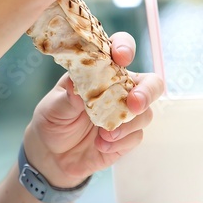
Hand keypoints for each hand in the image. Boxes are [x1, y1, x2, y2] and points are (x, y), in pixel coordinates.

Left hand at [22, 33, 164, 187]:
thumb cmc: (53, 119)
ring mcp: (125, 113)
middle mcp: (118, 89)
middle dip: (147, 91)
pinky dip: (121, 142)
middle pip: (150, 82)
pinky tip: (101, 145)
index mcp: (100, 72)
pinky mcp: (128, 136)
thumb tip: (76, 86)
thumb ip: (68, 97)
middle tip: (135, 104)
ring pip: (146, 113)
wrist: (52, 154)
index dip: (125, 47)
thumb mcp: (54, 106)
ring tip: (105, 135)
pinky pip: (137, 136)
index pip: (119, 50)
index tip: (121, 57)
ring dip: (128, 124)